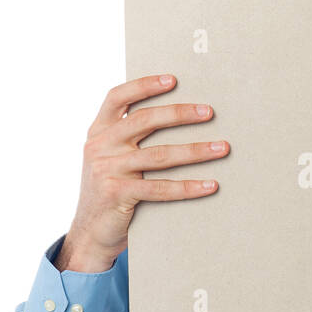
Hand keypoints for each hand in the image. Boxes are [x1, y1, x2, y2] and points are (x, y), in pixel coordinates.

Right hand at [56, 74, 228, 271]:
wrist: (90, 233)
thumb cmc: (111, 190)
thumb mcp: (111, 158)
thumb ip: (129, 138)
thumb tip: (178, 117)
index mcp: (98, 131)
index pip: (118, 97)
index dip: (145, 85)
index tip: (173, 79)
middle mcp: (100, 146)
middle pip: (144, 120)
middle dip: (180, 114)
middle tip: (209, 112)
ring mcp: (107, 170)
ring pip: (159, 154)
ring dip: (195, 150)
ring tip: (222, 148)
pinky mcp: (117, 194)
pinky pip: (160, 187)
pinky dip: (188, 186)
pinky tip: (210, 185)